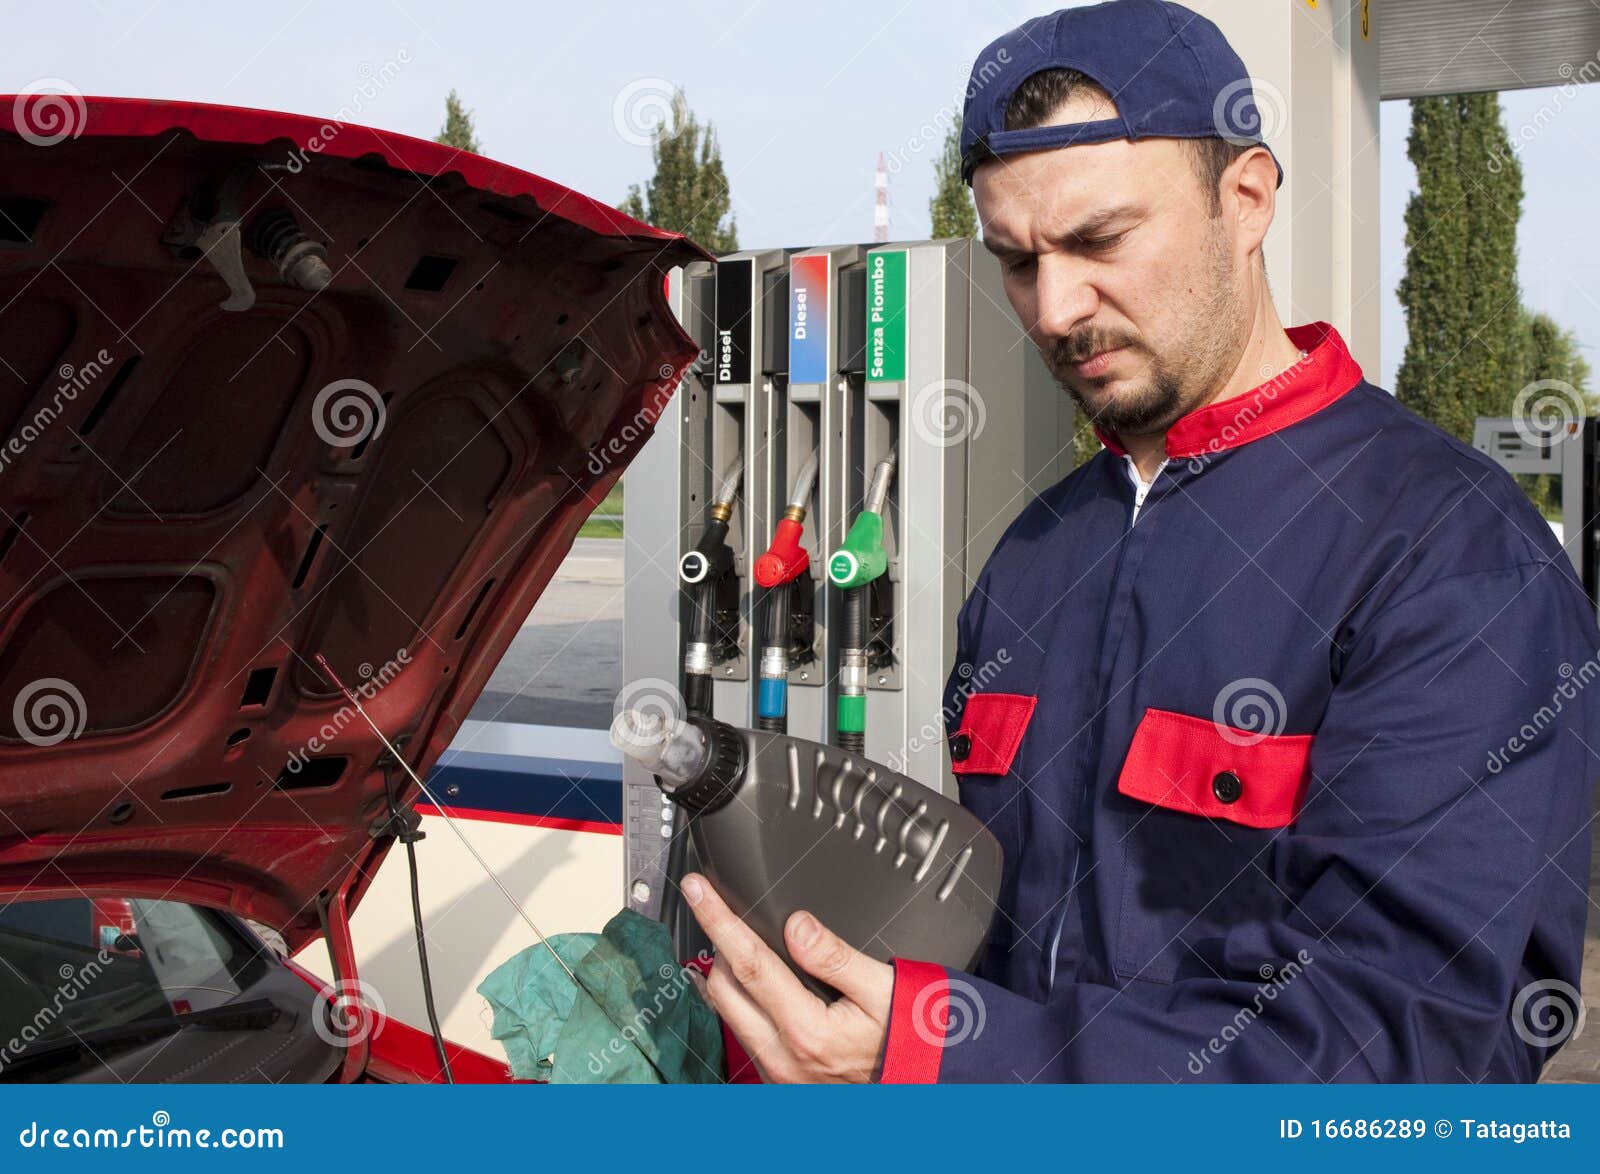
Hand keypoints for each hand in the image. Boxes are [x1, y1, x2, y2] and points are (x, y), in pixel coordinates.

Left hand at [682, 872, 892, 1082]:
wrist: (925, 1086)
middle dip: (717, 943)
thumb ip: (836, 957)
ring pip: (728, 1012)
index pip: (748, 962)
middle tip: (722, 910)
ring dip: (728, 974)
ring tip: (741, 943)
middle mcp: (783, 1057)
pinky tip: (759, 986)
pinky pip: (744, 1034)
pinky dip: (743, 1002)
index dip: (718, 920)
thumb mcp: (884, 989)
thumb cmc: (909, 1040)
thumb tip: (797, 925)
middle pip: (723, 987)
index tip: (696, 890)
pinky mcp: (780, 1080)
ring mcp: (778, 1074)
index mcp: (807, 1031)